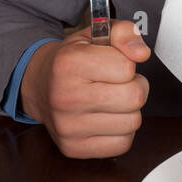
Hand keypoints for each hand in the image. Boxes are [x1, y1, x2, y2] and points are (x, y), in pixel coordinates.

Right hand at [19, 19, 150, 158]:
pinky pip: (123, 144)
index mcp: (69, 64)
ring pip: (132, 122)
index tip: (113, 64)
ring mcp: (68, 127)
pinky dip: (121, 131)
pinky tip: (107, 118)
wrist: (39, 86)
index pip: (127, 67)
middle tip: (120, 83)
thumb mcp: (95, 35)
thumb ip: (124, 33)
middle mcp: (65, 97)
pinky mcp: (73, 148)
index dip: (126, 63)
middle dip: (135, 87)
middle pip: (134, 98)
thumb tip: (141, 53)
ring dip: (129, 110)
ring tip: (112, 100)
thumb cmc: (71, 61)